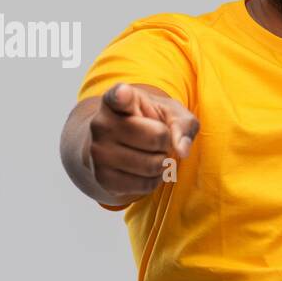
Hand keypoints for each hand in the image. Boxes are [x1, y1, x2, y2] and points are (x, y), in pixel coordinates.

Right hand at [86, 83, 199, 197]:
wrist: (119, 144)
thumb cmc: (150, 122)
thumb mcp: (170, 113)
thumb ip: (183, 124)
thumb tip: (182, 150)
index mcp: (117, 98)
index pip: (119, 96)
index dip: (123, 96)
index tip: (123, 94)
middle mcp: (101, 124)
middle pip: (157, 138)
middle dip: (166, 142)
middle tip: (158, 140)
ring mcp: (98, 152)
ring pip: (152, 166)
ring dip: (162, 163)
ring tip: (151, 154)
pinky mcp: (102, 178)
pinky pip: (145, 186)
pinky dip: (154, 180)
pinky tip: (144, 170)